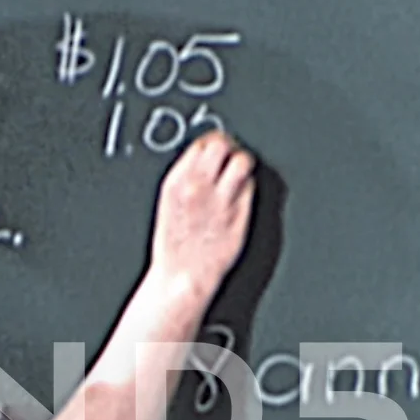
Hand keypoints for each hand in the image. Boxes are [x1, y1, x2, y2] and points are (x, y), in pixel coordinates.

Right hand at [147, 130, 255, 292]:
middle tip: (229, 158)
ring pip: (242, 161)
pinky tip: (239, 199)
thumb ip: (186, 176)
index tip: (215, 151)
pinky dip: (247, 189)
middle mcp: (198, 187)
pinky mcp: (239, 214)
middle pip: (222, 144)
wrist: (182, 276)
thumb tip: (204, 156)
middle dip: (228, 148)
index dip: (211, 144)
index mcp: (176, 182)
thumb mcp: (169, 202)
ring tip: (238, 175)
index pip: (200, 143)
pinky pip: (250, 188)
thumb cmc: (174, 245)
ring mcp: (221, 199)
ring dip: (242, 164)